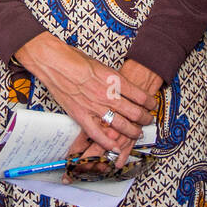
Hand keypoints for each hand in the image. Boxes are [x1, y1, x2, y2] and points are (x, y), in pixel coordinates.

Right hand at [16, 34, 155, 150]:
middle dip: (145, 118)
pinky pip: (97, 133)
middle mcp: (107, 95)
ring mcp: (94, 106)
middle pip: (134, 112)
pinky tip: (116, 147)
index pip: (140, 95)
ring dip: (132, 131)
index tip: (152, 105)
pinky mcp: (80, 115)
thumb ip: (112, 78)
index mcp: (113, 80)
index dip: (149, 103)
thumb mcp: (101, 65)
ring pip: (120, 124)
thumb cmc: (75, 59)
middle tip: (148, 120)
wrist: (54, 62)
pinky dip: (107, 142)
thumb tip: (122, 86)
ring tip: (138, 133)